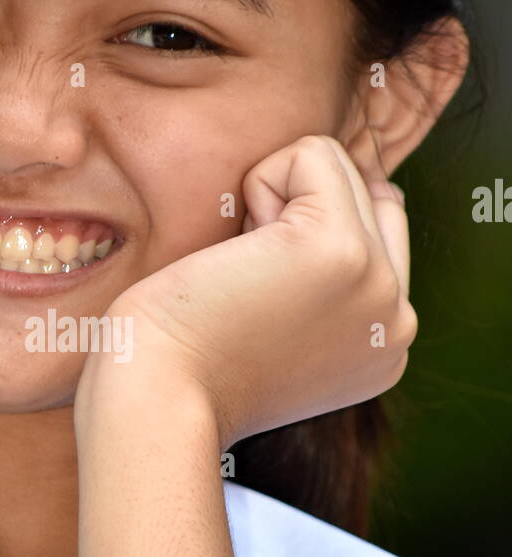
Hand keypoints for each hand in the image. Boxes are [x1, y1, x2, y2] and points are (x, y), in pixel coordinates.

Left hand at [81, 129, 415, 446]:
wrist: (156, 403)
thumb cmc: (182, 364)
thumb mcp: (276, 331)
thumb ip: (322, 282)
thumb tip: (335, 191)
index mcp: (386, 347)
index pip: (378, 232)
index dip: (301, 235)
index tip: (255, 301)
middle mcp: (399, 322)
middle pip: (365, 192)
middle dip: (292, 214)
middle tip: (243, 286)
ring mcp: (380, 286)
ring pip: (338, 167)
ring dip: (272, 200)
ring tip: (241, 273)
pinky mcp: (342, 249)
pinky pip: (313, 153)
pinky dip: (259, 183)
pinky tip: (235, 253)